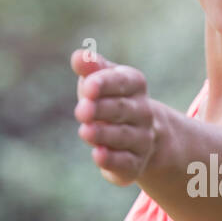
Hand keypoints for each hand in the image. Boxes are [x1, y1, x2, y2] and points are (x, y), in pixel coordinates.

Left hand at [70, 47, 155, 186]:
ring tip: (85, 131)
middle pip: (122, 109)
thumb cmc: (112, 101)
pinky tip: (98, 155)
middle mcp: (143, 112)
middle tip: (82, 110)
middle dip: (101, 109)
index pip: (123, 82)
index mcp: (135, 86)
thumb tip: (78, 56)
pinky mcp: (134, 164)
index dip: (105, 84)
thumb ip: (91, 68)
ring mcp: (142, 139)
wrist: (142, 138)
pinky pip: (125, 162)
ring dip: (104, 134)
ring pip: (123, 136)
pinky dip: (112, 159)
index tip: (88, 86)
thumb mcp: (103, 81)